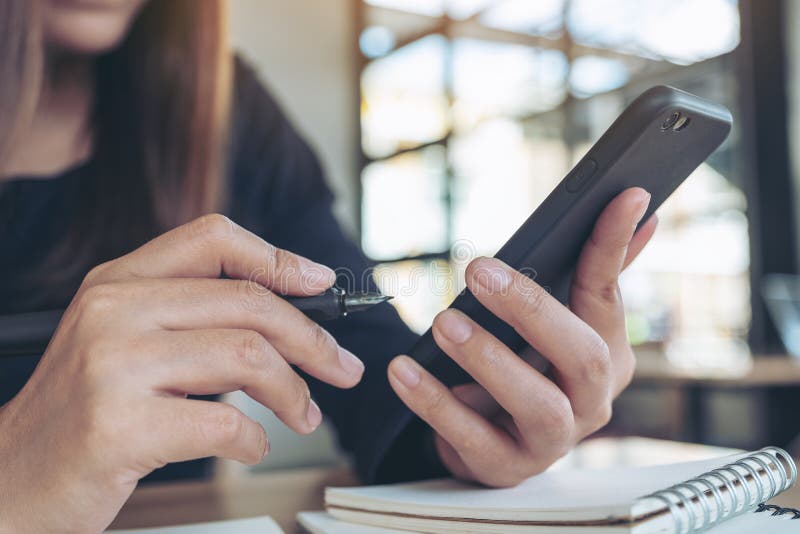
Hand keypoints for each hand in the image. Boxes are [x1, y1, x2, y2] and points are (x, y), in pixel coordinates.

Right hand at [0, 214, 364, 533]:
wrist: (11, 479)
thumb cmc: (85, 412)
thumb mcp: (124, 342)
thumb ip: (190, 317)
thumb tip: (289, 316)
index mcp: (118, 282)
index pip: (213, 239)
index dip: (279, 257)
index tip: (322, 284)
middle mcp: (113, 311)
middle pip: (249, 302)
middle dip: (312, 339)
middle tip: (342, 368)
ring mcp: (113, 365)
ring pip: (248, 356)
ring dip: (293, 391)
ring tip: (304, 415)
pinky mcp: (119, 425)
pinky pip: (225, 423)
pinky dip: (255, 440)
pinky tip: (250, 446)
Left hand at [388, 188, 656, 486]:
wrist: (490, 437)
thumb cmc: (525, 366)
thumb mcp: (553, 320)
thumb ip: (592, 273)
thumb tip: (641, 216)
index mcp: (607, 356)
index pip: (609, 294)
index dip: (612, 246)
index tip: (624, 195)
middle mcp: (592, 402)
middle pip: (582, 356)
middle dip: (531, 310)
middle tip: (479, 271)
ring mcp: (552, 442)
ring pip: (538, 406)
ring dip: (488, 360)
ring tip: (443, 323)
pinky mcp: (506, 468)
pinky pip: (472, 439)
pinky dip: (435, 402)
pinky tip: (403, 370)